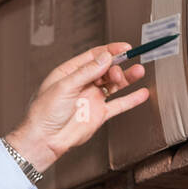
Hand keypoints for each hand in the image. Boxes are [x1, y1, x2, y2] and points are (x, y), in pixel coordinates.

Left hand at [5, 42, 149, 174]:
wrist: (44, 140)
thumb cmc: (44, 114)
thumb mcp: (64, 86)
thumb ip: (87, 72)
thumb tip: (105, 57)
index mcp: (70, 73)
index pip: (94, 56)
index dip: (110, 51)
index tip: (125, 48)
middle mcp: (82, 84)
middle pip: (106, 68)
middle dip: (116, 67)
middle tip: (118, 72)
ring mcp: (91, 98)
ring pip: (114, 84)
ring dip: (127, 77)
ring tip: (139, 71)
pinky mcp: (98, 114)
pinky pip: (118, 104)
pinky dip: (131, 99)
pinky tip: (142, 93)